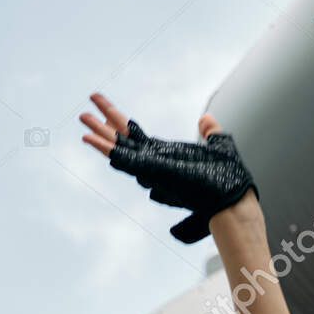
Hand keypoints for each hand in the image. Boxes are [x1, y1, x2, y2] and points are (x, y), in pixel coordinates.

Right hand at [79, 92, 258, 243]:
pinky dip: (105, 147)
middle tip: (84, 112)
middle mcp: (155, 163)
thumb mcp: (219, 148)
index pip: (139, 138)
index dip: (123, 123)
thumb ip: (210, 134)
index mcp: (167, 157)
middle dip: (104, 125)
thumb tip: (206, 120)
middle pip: (124, 141)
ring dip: (99, 135)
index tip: (107, 111)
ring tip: (80, 118)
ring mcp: (151, 168)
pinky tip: (87, 138)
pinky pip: (124, 158)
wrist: (232, 202)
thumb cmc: (227, 182)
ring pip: (119, 149)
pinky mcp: (151, 171)